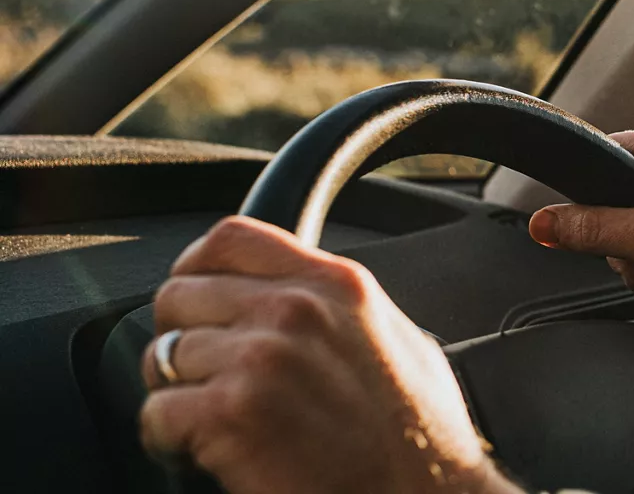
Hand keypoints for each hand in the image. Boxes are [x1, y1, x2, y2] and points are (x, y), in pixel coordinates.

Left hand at [140, 217, 519, 493]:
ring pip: (163, 355)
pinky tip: (204, 453)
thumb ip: (342, 309)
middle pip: (180, 295)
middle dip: (181, 339)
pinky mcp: (232, 414)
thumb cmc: (420, 440)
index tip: (196, 300)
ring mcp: (261, 358)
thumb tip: (298, 298)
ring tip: (211, 422)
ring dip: (176, 394)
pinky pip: (157, 412)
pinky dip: (168, 439)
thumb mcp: (400, 342)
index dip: (196, 268)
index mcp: (337, 285)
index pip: (232, 238)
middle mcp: (296, 309)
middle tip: (205, 379)